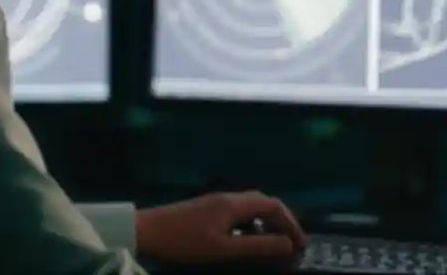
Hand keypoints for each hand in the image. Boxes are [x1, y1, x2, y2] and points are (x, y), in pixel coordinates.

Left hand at [135, 190, 307, 266]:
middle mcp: (228, 197)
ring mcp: (216, 201)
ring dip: (266, 222)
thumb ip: (257, 246)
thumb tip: (287, 245)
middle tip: (291, 243)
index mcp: (234, 204)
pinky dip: (251, 223)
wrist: (146, 231)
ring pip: (250, 206)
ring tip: (273, 244)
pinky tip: (246, 240)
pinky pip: (238, 212)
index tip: (300, 243)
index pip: (273, 205)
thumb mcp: (223, 249)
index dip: (291, 223)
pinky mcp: (206, 209)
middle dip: (281, 220)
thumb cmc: (184, 241)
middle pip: (264, 202)